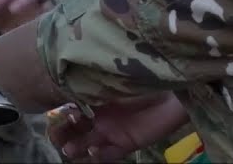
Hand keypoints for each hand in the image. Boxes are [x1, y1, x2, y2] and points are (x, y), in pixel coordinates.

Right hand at [49, 92, 190, 161]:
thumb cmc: (141, 76)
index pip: (68, 109)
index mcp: (92, 96)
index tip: (59, 112)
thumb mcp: (113, 78)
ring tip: (71, 148)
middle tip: (59, 135)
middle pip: (72, 130)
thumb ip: (93, 84)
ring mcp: (111, 131)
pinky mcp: (126, 143)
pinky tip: (94, 151)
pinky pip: (108, 154)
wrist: (173, 89)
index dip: (60, 114)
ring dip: (75, 147)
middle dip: (61, 134)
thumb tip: (65, 87)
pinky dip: (99, 156)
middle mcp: (98, 115)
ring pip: (85, 144)